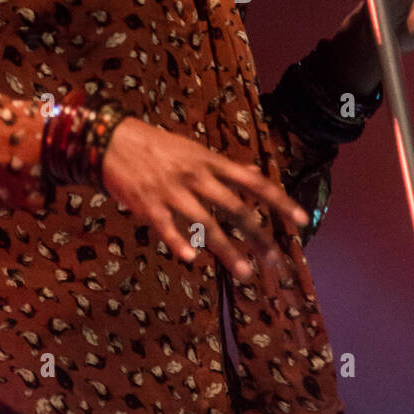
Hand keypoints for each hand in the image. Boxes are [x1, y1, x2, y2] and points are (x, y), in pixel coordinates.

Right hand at [100, 117, 309, 285]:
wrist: (112, 139)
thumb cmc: (157, 146)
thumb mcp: (195, 150)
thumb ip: (224, 167)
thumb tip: (255, 173)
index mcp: (210, 162)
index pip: (254, 183)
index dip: (279, 201)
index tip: (301, 221)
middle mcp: (196, 177)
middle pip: (235, 208)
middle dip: (258, 236)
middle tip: (276, 260)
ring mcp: (172, 191)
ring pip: (206, 223)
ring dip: (227, 250)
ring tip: (244, 273)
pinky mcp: (147, 204)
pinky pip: (166, 226)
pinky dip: (177, 241)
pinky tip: (190, 258)